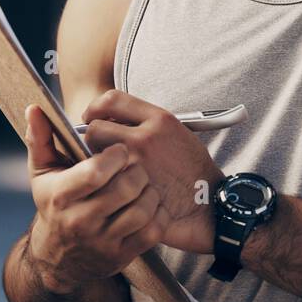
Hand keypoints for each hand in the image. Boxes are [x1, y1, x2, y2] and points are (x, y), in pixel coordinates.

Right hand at [22, 104, 170, 291]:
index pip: (96, 172)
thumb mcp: (42, 172)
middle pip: (125, 188)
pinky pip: (152, 232)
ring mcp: (102, 242)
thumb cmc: (53, 204)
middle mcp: (80, 221)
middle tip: (135, 165)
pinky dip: (158, 215)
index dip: (115, 155)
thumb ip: (40, 138)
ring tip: (143, 184)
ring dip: (150, 192)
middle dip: (136, 170)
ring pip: (142, 209)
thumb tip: (35, 107)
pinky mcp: (122, 256)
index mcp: (61, 196)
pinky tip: (151, 205)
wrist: (58, 259)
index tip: (120, 149)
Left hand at [80, 90, 224, 254]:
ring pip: (94, 157)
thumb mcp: (176, 132)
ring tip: (106, 169)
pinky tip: (111, 187)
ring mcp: (137, 166)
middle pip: (95, 129)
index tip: (91, 116)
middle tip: (97, 148)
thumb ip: (145, 122)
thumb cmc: (192, 169)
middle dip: (92, 138)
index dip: (95, 108)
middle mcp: (146, 139)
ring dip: (95, 162)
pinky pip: (103, 182)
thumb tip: (110, 119)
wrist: (210, 202)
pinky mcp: (131, 190)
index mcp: (159, 120)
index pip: (112, 100)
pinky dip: (103, 183)